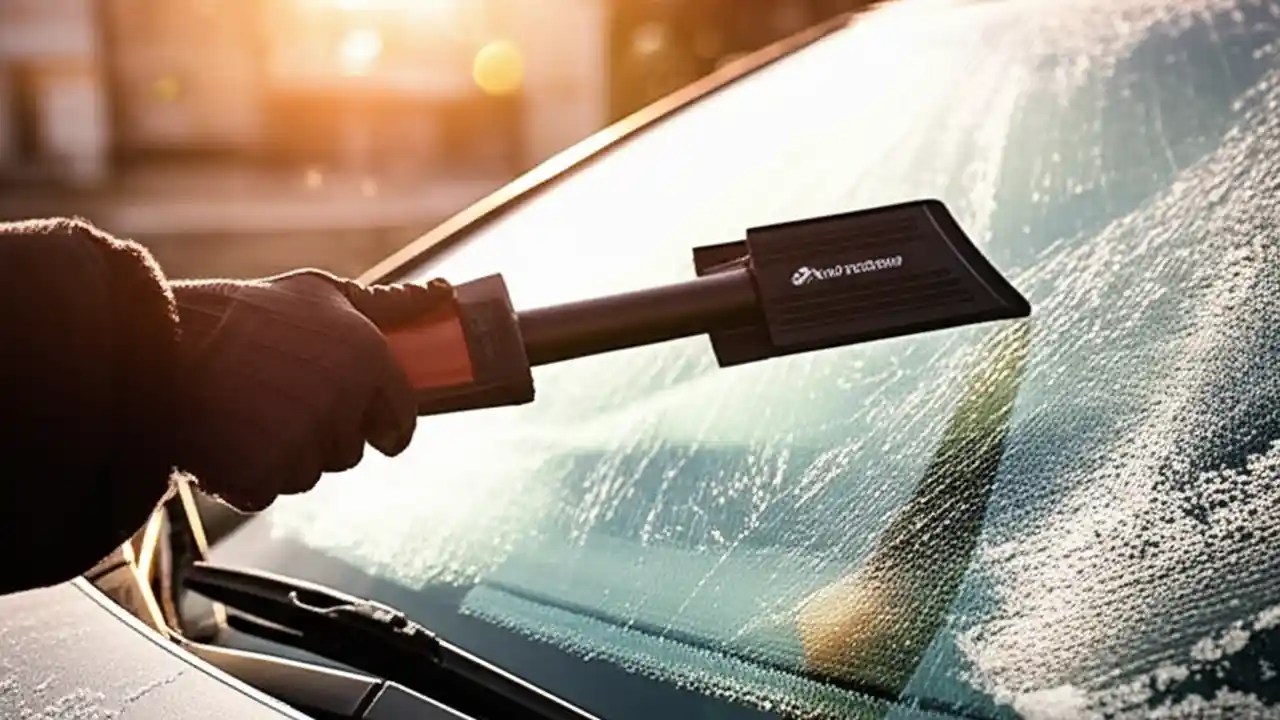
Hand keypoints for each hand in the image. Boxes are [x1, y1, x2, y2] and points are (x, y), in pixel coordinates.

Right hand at [172, 270, 452, 510]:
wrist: (159, 342)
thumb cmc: (244, 314)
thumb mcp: (319, 293)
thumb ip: (385, 304)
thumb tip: (440, 294)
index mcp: (367, 358)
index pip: (403, 420)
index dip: (385, 423)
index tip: (368, 421)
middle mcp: (342, 404)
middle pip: (351, 450)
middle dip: (325, 433)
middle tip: (282, 397)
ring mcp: (302, 444)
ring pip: (309, 472)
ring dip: (285, 453)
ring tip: (248, 409)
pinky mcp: (261, 478)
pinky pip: (266, 491)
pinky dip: (246, 474)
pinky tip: (227, 434)